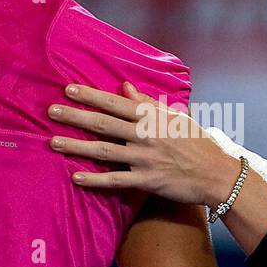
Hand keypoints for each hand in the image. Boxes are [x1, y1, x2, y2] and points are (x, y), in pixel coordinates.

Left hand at [47, 83, 239, 205]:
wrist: (216, 172)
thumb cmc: (196, 142)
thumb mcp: (174, 116)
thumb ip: (147, 102)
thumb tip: (124, 86)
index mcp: (152, 117)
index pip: (115, 103)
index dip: (91, 96)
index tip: (68, 89)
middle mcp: (145, 135)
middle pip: (103, 124)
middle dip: (75, 117)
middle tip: (50, 111)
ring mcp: (145, 159)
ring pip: (104, 151)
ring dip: (77, 146)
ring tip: (54, 142)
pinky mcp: (147, 181)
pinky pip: (115, 180)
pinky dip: (95, 180)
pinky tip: (76, 177)